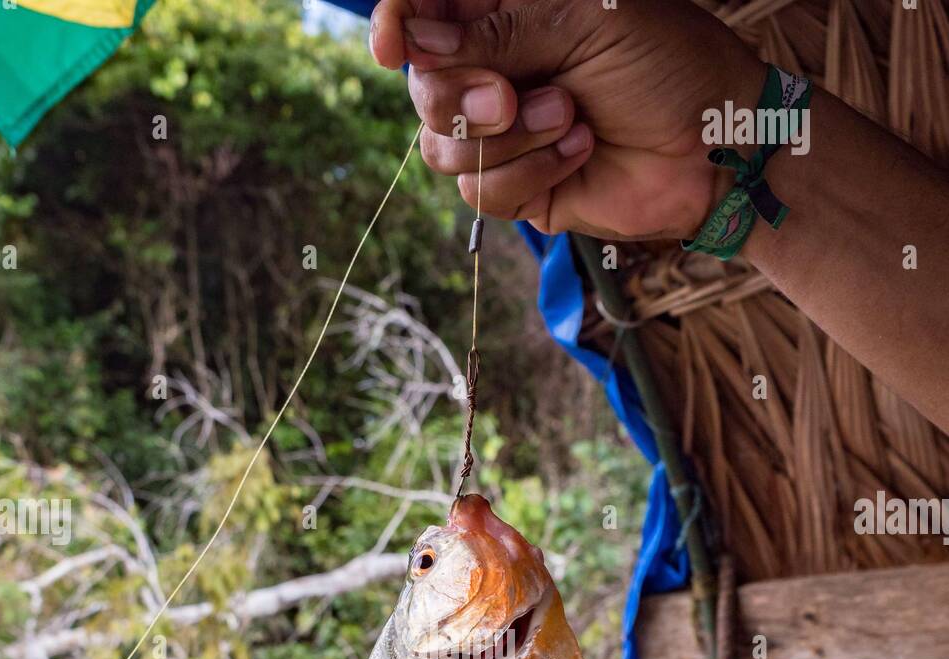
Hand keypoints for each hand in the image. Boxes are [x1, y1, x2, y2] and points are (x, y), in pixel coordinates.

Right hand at [370, 0, 764, 239]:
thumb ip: (496, 30)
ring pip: (441, 146)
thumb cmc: (666, 63)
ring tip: (570, 118)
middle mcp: (497, 72)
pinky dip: (528, 173)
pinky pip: (480, 192)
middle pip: (424, 87)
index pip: (425, 15)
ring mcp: (505, 134)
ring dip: (505, 139)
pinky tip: (579, 151)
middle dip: (461, 97)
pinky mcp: (520, 188)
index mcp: (507, 13)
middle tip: (510, 98)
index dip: (398, 26)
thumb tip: (415, 42)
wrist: (715, 145)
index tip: (392, 44)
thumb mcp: (583, 22)